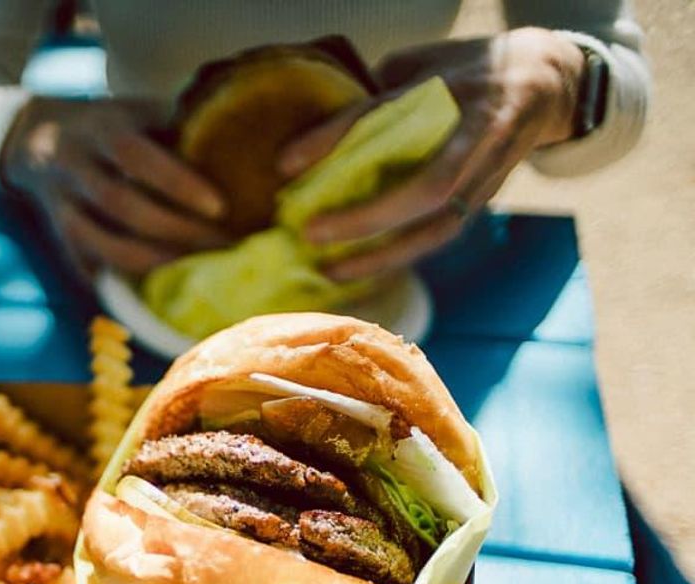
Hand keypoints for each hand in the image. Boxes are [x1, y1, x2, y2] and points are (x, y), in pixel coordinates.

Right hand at [0, 97, 229, 277]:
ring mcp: (62, 202)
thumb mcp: (138, 109)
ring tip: (193, 271)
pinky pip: (85, 264)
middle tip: (221, 247)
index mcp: (101, 126)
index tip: (219, 207)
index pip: (135, 154)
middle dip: (175, 229)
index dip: (177, 182)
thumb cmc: (110, 124)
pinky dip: (119, 282)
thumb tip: (240, 144)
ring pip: (103, 241)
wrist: (35, 137)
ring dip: (152, 261)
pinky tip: (152, 293)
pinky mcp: (58, 233)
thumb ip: (178, 124)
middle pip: (121, 204)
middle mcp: (75, 163)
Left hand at [276, 28, 583, 279]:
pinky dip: (401, 258)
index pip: (384, 116)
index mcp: (455, 88)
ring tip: (331, 272)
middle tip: (310, 234)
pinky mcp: (486, 200)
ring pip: (439, 226)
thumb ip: (375, 94)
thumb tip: (312, 140)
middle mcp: (479, 134)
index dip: (334, 139)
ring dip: (383, 256)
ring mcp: (489, 173)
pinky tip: (362, 271)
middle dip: (366, 218)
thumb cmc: (466, 69)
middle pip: (426, 188)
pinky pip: (441, 236)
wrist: (547, 82)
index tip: (286, 164)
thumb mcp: (420, 63)